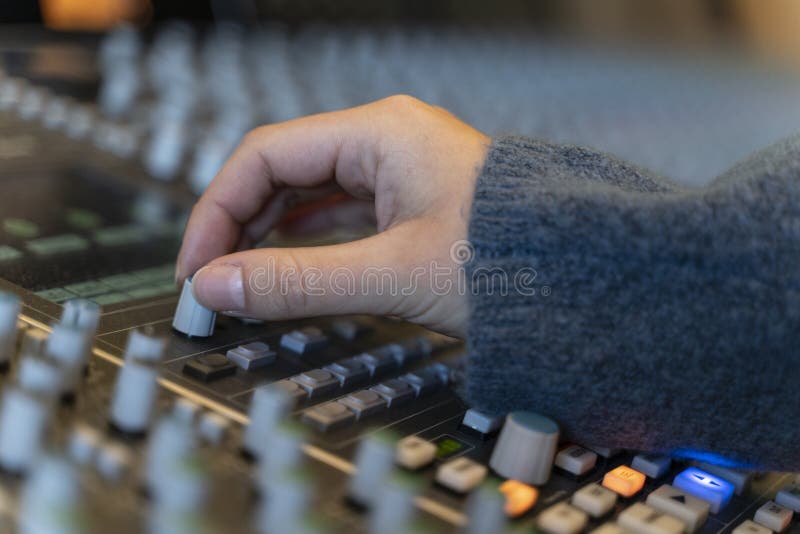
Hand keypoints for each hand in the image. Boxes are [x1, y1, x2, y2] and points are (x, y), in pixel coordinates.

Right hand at [176, 95, 489, 337]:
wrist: (585, 280)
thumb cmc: (511, 261)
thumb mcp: (392, 274)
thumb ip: (297, 281)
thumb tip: (218, 287)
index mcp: (380, 133)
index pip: (265, 155)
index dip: (218, 209)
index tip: (197, 265)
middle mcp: (387, 141)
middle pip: (283, 170)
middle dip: (241, 224)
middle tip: (214, 280)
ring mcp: (400, 172)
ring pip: (312, 194)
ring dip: (272, 235)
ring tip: (244, 279)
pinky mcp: (412, 203)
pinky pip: (342, 213)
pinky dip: (310, 241)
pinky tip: (290, 265)